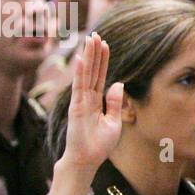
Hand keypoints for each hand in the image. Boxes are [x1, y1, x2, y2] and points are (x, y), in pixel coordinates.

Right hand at [61, 33, 123, 170]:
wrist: (86, 160)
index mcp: (96, 101)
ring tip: (90, 39)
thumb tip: (118, 83)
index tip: (104, 44)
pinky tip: (81, 58)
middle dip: (94, 53)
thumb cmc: (98, 145)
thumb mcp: (113, 122)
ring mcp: (80, 101)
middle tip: (96, 34)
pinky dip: (80, 72)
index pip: (100, 76)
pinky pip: (79, 87)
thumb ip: (114, 102)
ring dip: (88, 56)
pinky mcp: (76, 107)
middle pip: (92, 71)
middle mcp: (86, 98)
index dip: (103, 60)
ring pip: (86, 74)